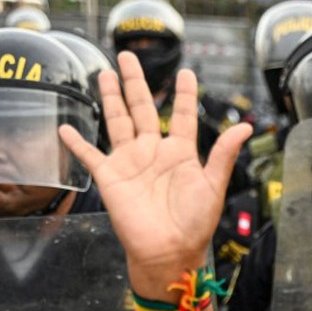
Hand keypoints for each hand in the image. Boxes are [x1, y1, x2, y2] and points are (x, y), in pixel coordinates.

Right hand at [58, 52, 251, 292]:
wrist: (168, 252)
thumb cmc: (194, 224)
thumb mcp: (213, 186)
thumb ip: (224, 155)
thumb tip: (245, 127)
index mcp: (181, 154)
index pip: (183, 116)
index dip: (184, 94)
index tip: (186, 72)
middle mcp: (154, 152)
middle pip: (143, 108)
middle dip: (136, 83)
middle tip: (128, 57)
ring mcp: (131, 163)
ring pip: (118, 121)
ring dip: (110, 98)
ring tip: (105, 74)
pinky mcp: (110, 177)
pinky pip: (90, 155)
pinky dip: (77, 143)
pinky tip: (66, 128)